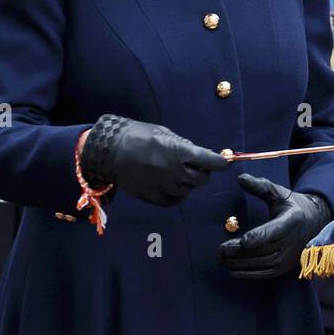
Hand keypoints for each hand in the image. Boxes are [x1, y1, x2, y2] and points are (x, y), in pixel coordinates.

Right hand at [79, 115, 227, 206]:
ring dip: (187, 182)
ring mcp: (166, 187)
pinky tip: (169, 183)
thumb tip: (203, 155)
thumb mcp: (166, 134)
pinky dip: (177, 193)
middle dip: (202, 171)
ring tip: (175, 172)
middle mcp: (177, 173)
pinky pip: (176, 200)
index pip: (213, 163)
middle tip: (193, 164)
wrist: (111, 152)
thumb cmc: (139, 136)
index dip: (220, 162)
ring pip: (189, 190)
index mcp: (181, 153)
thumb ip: (185, 147)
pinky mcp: (156, 198)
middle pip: (203, 179)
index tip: (222, 161)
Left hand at [218, 174, 333, 279]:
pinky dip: (245, 273)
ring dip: (239, 263)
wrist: (314, 224)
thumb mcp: (279, 193)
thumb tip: (240, 178)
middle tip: (220, 249)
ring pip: (260, 263)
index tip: (243, 239)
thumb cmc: (292, 206)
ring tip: (220, 259)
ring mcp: (288, 257)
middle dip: (240, 252)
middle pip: (263, 249)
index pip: (275, 231)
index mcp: (292, 220)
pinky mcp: (283, 268)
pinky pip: (262, 274)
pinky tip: (230, 269)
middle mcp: (292, 241)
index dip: (259, 236)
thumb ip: (260, 186)